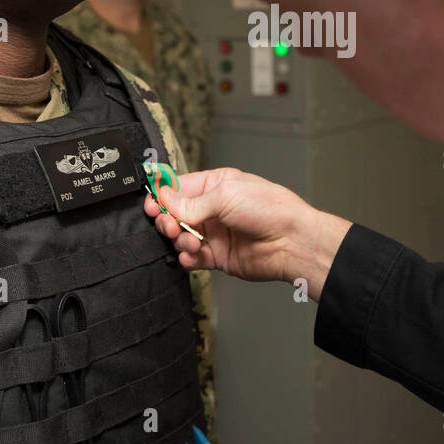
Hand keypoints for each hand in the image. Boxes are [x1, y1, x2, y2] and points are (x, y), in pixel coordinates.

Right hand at [144, 167, 350, 299]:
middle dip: (167, 220)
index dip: (162, 196)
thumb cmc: (269, 209)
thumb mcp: (226, 195)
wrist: (291, 241)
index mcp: (215, 185)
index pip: (179, 188)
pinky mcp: (218, 256)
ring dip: (180, 239)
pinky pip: (193, 257)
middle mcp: (213, 209)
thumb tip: (165, 200)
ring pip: (181, 236)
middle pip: (175, 214)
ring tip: (191, 241)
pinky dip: (188, 257)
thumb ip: (191, 203)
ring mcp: (215, 233)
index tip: (152, 205)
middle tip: (170, 225)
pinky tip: (192, 255)